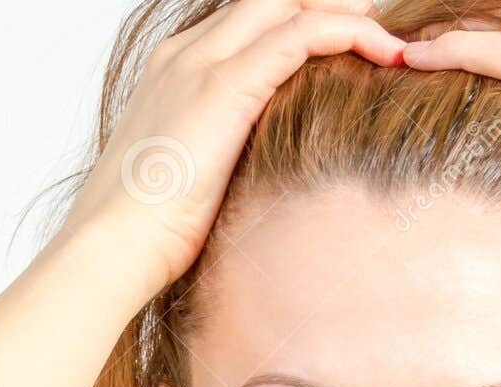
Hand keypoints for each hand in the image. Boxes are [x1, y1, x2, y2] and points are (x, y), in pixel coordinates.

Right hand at [59, 0, 404, 304]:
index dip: (299, 25)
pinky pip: (302, 34)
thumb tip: (262, 185)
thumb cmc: (146, 239)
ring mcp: (201, 64)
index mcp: (173, 74)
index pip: (246, 26)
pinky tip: (383, 53)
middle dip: (326, 4)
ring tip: (391, 41)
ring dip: (346, 13)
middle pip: (269, 1)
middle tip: (375, 26)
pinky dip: (348, 32)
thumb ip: (226, 163)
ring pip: (288, 4)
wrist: (109, 249)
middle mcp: (184, 55)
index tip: (346, 46)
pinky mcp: (224, 87)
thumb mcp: (192, 187)